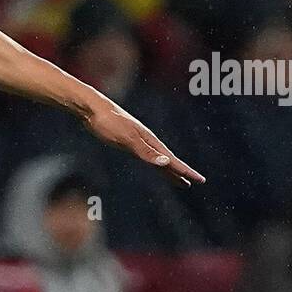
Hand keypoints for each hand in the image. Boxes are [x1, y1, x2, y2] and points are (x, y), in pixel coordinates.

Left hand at [83, 98, 205, 187]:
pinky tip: (155, 165)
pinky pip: (147, 157)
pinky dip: (155, 163)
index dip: (185, 171)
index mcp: (149, 141)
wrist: (92, 109)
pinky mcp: (127, 142)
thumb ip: (145, 151)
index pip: (172, 160)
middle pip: (168, 161)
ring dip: (169, 170)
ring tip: (178, 180)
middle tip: (195, 182)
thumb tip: (166, 162)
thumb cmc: (108, 121)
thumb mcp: (127, 138)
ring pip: (158, 160)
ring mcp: (137, 142)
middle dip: (181, 173)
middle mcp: (146, 141)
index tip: (199, 180)